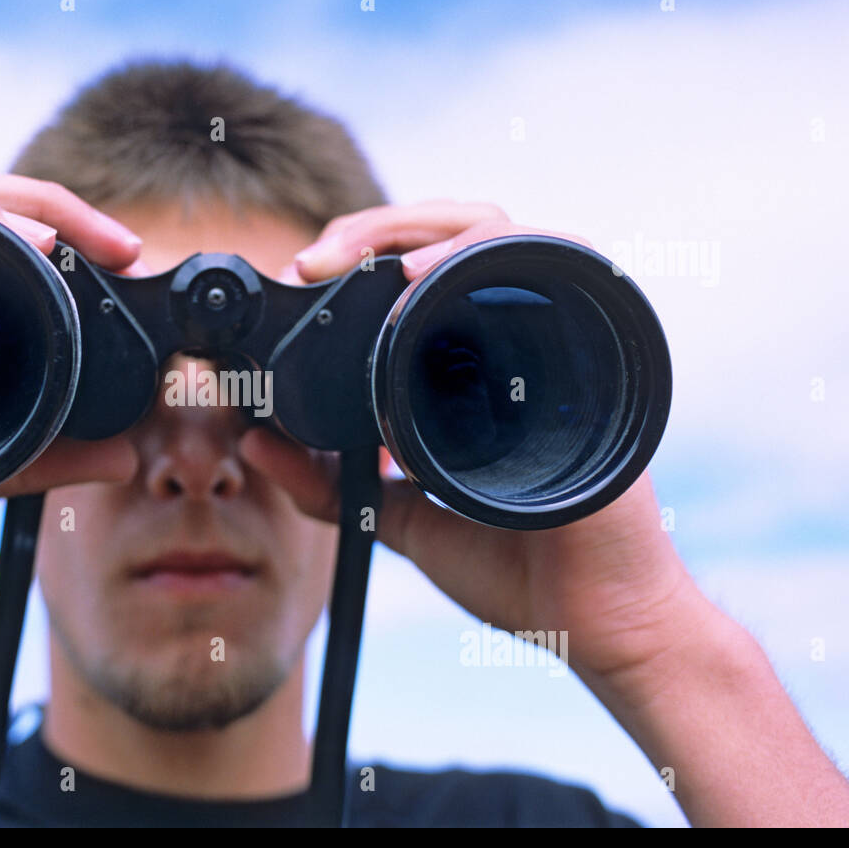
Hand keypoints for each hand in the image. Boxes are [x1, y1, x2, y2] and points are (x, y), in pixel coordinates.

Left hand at [245, 199, 694, 684]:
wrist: (592, 617)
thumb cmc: (516, 570)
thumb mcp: (399, 522)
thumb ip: (327, 485)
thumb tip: (256, 444)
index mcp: (468, 371)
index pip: (413, 279)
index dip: (353, 263)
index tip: (295, 282)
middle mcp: (512, 343)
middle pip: (448, 237)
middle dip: (369, 232)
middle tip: (310, 262)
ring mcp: (551, 341)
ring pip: (491, 233)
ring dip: (415, 230)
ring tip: (349, 257)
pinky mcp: (585, 351)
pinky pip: (542, 268)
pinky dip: (477, 255)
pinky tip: (419, 275)